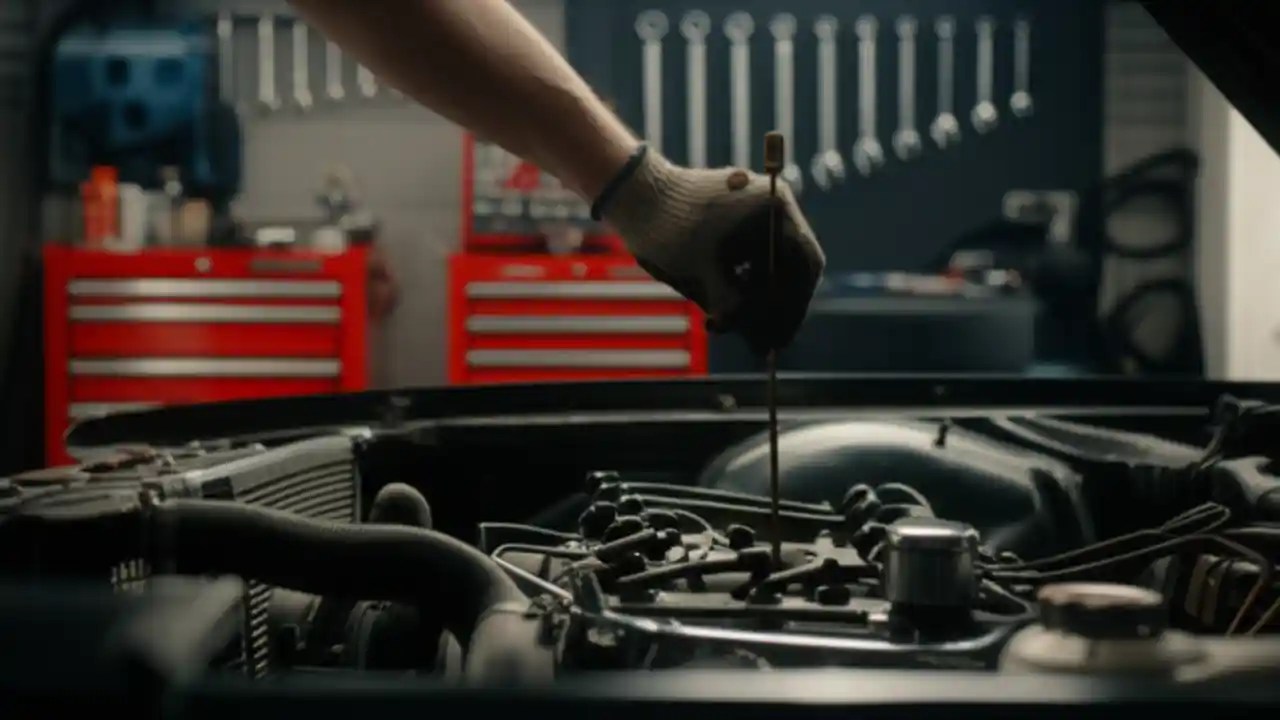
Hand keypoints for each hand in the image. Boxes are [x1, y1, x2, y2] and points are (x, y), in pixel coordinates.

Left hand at [598, 148, 825, 353]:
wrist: (634, 193)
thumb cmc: (669, 229)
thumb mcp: (705, 277)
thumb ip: (737, 309)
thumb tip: (765, 346)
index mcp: (775, 209)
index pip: (804, 264)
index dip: (795, 306)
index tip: (782, 338)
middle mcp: (774, 205)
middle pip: (791, 267)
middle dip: (772, 307)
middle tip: (759, 344)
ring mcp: (758, 209)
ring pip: (771, 265)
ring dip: (754, 299)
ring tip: (727, 325)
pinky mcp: (740, 217)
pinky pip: (754, 256)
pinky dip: (742, 282)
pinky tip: (721, 307)